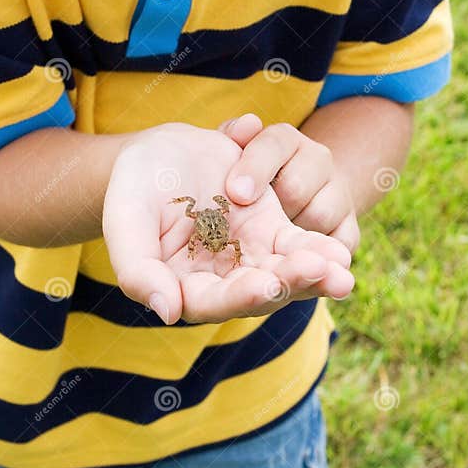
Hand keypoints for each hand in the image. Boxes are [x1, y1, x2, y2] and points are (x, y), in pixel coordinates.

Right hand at [102, 122, 354, 324]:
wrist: (155, 154)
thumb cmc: (131, 190)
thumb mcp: (125, 224)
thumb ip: (138, 271)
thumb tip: (167, 312)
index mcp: (184, 288)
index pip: (215, 302)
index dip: (241, 296)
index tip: (267, 285)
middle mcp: (222, 279)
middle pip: (261, 291)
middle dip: (293, 284)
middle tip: (325, 275)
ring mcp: (249, 255)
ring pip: (286, 271)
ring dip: (315, 273)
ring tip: (341, 269)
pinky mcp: (268, 227)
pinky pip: (297, 241)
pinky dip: (318, 247)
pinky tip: (340, 252)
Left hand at [217, 113, 359, 252]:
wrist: (294, 200)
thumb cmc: (248, 180)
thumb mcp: (234, 156)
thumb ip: (233, 138)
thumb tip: (246, 124)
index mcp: (286, 141)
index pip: (275, 143)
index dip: (255, 166)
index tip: (236, 193)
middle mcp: (318, 162)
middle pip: (297, 185)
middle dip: (273, 208)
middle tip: (248, 230)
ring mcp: (337, 195)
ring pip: (318, 215)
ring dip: (291, 236)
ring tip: (268, 251)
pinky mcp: (349, 230)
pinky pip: (339, 245)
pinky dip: (318, 259)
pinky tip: (293, 269)